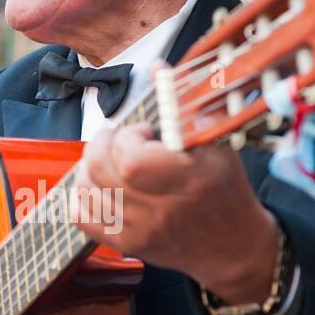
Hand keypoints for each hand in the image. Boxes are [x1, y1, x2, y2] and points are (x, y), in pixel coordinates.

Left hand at [72, 121, 279, 303]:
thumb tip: (156, 68)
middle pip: (101, 169)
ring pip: (87, 189)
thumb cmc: (225, 191)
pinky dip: (82, 195)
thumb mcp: (215, 144)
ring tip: (112, 159)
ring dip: (92, 165)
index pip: (130, 157)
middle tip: (121, 139)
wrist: (232, 246)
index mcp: (186, 180)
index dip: (128, 136)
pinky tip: (99, 183)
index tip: (144, 132)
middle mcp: (159, 209)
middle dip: (103, 143)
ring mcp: (139, 230)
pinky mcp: (127, 244)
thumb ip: (182, 106)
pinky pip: (83, 218)